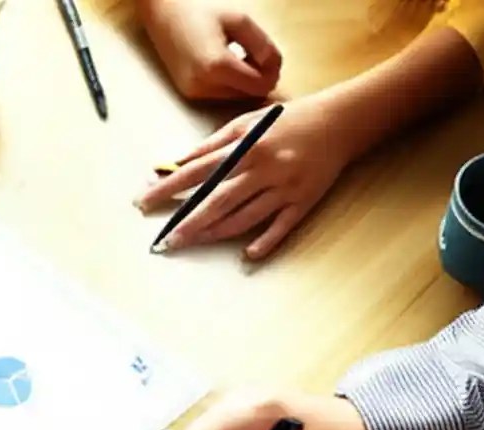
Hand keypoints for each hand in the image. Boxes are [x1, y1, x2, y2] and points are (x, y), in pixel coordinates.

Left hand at [136, 96, 355, 258]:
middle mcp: (263, 168)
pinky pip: (281, 226)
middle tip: (164, 239)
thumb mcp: (246, 122)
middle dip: (188, 221)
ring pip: (244, 217)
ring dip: (215, 233)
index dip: (168, 187)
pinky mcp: (304, 201)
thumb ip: (211, 144)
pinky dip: (265, 242)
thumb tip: (176, 162)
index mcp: (245, 147)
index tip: (143, 201)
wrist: (340, 121)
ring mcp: (284, 187)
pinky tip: (247, 255)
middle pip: (217, 199)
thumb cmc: (287, 121)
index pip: (197, 171)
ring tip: (191, 243)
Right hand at [139, 0, 280, 99]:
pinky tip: (222, 64)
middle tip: (253, 53)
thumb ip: (263, 45)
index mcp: (216, 66)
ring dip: (244, 81)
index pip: (261, 85)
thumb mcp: (240, 20)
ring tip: (236, 55)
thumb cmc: (201, 10)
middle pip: (250, 95)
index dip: (272, 72)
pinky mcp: (189, 93)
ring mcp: (194, 92)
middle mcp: (203, 85)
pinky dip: (230, 83)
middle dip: (258, 77)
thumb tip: (275, 68)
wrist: (164, 14)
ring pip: (237, 97)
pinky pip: (222, 94)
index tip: (269, 55)